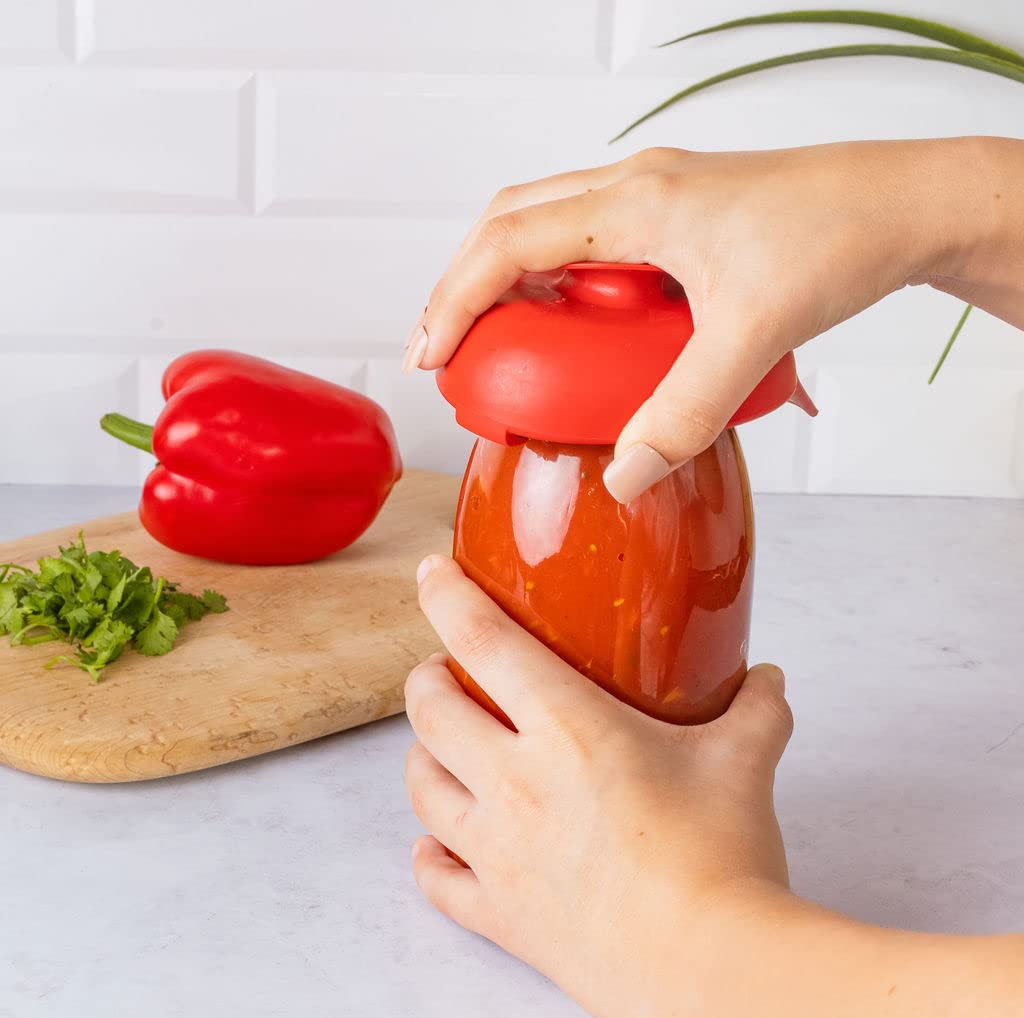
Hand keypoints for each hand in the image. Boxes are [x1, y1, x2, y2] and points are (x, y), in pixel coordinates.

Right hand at [404, 138, 1022, 501]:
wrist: (901, 206)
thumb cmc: (836, 238)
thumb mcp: (752, 336)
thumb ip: (684, 414)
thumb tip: (622, 476)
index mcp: (638, 202)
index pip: (510, 240)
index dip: (456, 298)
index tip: (430, 355)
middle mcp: (636, 187)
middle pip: (511, 219)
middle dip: (463, 283)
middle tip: (444, 349)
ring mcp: (654, 196)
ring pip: (546, 221)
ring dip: (506, 276)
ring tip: (491, 341)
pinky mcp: (675, 216)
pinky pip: (588, 238)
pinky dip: (556, 279)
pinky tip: (571, 329)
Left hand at [404, 553, 793, 1017]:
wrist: (712, 969)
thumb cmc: (721, 859)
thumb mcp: (744, 763)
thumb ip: (754, 710)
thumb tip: (766, 681)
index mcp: (566, 728)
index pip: (483, 640)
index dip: (448, 596)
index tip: (432, 573)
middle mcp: (513, 783)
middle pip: (430, 710)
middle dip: (429, 680)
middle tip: (449, 673)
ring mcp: (498, 852)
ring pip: (422, 788)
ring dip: (423, 756)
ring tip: (444, 747)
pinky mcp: (501, 915)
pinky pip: (437, 881)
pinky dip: (430, 857)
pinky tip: (437, 847)